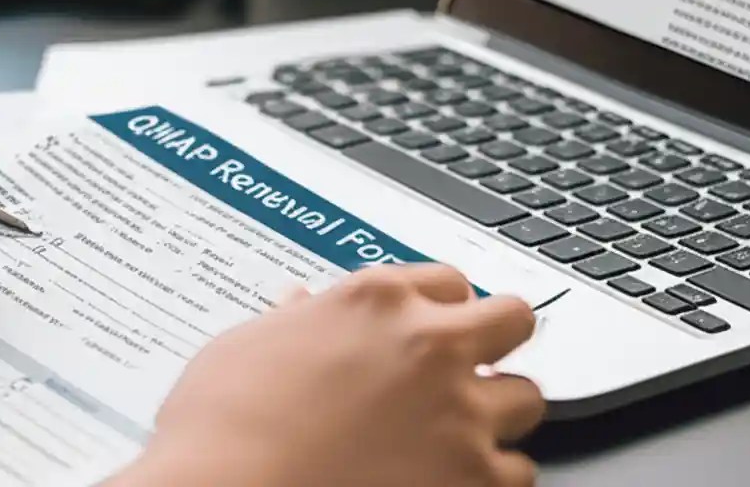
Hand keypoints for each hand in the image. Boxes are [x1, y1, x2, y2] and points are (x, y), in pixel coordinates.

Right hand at [113, 265, 543, 486]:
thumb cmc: (222, 427)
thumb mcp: (246, 347)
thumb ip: (293, 321)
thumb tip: (300, 306)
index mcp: (375, 300)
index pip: (447, 282)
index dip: (439, 309)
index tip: (430, 328)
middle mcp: (428, 345)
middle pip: (513, 320)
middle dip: (499, 342)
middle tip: (473, 368)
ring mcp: (458, 413)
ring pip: (527, 399)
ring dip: (496, 416)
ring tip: (457, 434)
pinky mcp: (473, 478)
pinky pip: (518, 472)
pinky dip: (491, 477)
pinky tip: (451, 479)